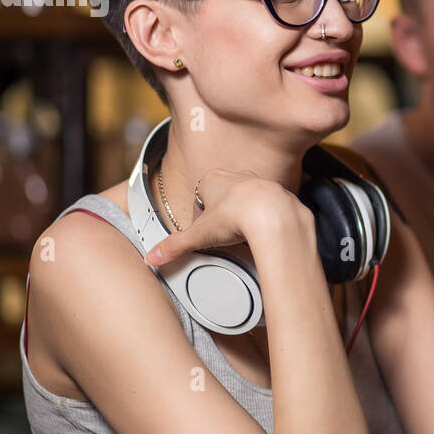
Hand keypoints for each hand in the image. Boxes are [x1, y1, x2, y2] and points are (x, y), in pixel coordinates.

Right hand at [144, 168, 313, 266]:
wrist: (275, 214)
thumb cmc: (236, 215)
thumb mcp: (200, 235)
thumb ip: (175, 246)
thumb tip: (153, 256)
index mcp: (213, 179)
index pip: (199, 198)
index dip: (199, 217)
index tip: (202, 231)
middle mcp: (237, 176)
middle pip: (223, 197)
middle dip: (221, 215)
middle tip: (221, 234)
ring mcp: (260, 184)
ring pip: (247, 200)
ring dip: (243, 215)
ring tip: (242, 235)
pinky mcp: (280, 195)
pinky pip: (269, 208)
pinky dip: (264, 219)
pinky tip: (263, 232)